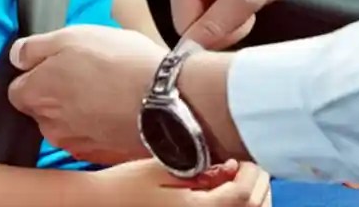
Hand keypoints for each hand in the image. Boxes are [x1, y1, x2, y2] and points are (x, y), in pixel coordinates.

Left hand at [8, 25, 163, 164]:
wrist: (167, 99)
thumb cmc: (120, 63)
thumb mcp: (72, 35)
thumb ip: (35, 46)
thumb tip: (18, 55)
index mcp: (36, 95)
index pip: (16, 89)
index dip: (36, 73)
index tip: (57, 62)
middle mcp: (50, 126)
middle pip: (42, 108)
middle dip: (58, 92)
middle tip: (88, 71)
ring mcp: (76, 144)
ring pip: (68, 123)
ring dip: (80, 108)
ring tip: (108, 87)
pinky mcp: (102, 154)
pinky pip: (92, 136)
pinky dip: (100, 124)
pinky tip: (118, 106)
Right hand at [92, 159, 271, 206]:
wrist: (101, 203)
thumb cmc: (124, 185)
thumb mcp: (163, 167)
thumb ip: (200, 168)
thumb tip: (232, 167)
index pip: (244, 196)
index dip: (252, 172)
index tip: (243, 157)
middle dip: (258, 185)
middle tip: (245, 164)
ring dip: (252, 198)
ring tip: (238, 177)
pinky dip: (236, 205)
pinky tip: (225, 192)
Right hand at [165, 0, 310, 49]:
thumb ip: (218, 25)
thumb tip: (192, 52)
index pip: (184, 25)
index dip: (213, 35)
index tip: (243, 21)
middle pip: (191, 18)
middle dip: (221, 22)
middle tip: (249, 5)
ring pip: (201, 11)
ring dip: (227, 12)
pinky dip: (228, 1)